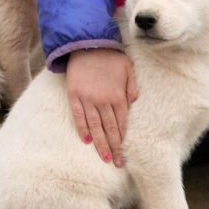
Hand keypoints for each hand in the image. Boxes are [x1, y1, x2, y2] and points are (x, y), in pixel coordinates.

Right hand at [66, 48, 137, 167]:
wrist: (87, 43)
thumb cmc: (110, 56)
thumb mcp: (128, 69)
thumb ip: (132, 88)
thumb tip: (133, 105)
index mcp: (118, 95)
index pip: (122, 124)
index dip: (123, 141)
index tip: (126, 155)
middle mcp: (103, 100)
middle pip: (110, 130)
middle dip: (114, 149)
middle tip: (117, 164)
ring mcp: (88, 99)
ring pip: (95, 127)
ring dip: (100, 144)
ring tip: (105, 158)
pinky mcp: (74, 95)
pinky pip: (79, 116)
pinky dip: (83, 129)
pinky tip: (87, 141)